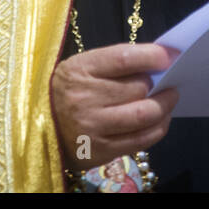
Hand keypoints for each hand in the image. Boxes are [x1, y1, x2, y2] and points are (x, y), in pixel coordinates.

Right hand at [51, 43, 177, 170]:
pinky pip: (140, 140)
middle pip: (138, 88)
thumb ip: (116, 64)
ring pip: (144, 115)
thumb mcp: (82, 67)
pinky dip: (158, 128)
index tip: (168, 56)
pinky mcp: (100, 151)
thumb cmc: (69, 90)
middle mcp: (84, 99)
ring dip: (165, 107)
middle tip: (171, 82)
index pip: (122, 59)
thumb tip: (160, 62)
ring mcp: (92, 128)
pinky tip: (160, 120)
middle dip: (162, 84)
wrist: (37, 125)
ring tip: (169, 99)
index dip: (151, 56)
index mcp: (80, 70)